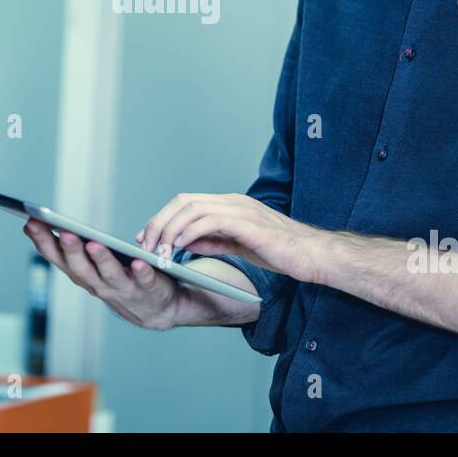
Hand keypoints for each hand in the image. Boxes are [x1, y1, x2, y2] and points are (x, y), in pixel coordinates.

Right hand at [22, 219, 183, 330]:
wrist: (156, 311)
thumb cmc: (119, 281)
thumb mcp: (91, 268)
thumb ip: (73, 250)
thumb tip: (45, 223)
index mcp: (83, 276)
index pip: (58, 258)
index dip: (43, 242)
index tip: (31, 222)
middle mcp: (98, 285)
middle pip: (81, 268)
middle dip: (71, 250)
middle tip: (64, 233)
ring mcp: (123, 288)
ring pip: (109, 274)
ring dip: (101, 260)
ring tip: (94, 243)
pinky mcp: (148, 288)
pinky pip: (144, 280)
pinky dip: (140, 271)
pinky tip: (138, 261)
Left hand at [136, 193, 324, 282]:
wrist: (312, 255)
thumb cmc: (280, 252)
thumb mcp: (240, 245)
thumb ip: (214, 239)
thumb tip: (187, 242)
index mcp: (230, 205)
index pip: (187, 202)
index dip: (163, 218)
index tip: (147, 238)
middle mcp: (233, 201)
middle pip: (183, 201)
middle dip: (159, 222)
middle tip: (145, 245)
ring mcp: (240, 209)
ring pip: (192, 208)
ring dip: (169, 230)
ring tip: (159, 252)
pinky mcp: (248, 223)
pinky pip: (209, 221)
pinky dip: (189, 233)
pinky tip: (180, 249)